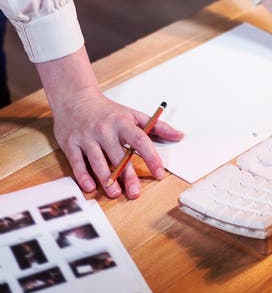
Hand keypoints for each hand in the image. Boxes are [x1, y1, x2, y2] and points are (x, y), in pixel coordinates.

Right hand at [52, 87, 182, 198]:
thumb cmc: (108, 111)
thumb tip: (179, 136)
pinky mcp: (71, 144)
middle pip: (118, 155)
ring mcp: (87, 137)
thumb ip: (156, 127)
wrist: (75, 98)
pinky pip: (77, 162)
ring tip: (115, 193)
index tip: (160, 172)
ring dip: (106, 179)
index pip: (140, 140)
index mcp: (122, 122)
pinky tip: (91, 187)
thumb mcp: (133, 114)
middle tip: (135, 193)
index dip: (151, 156)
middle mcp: (105, 130)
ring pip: (97, 161)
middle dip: (127, 175)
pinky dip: (83, 176)